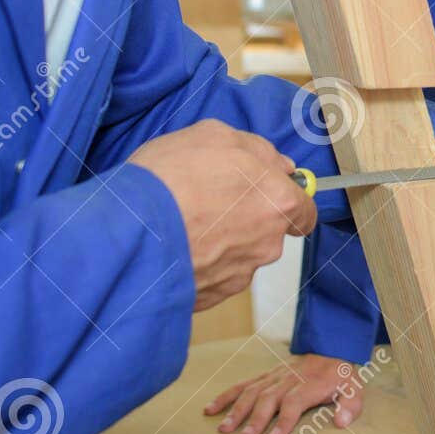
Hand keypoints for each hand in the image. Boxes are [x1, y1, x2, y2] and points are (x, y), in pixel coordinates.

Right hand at [128, 119, 315, 311]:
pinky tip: (175, 244)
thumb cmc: (172, 179)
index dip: (287, 201)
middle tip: (210, 200)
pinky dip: (200, 261)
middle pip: (269, 232)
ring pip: (239, 254)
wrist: (129, 233)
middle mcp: (267, 244)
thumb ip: (258, 149)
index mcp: (278, 203)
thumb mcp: (215, 136)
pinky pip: (213, 275)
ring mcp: (239, 275)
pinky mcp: (210, 297)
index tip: (266, 193)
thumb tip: (279, 165)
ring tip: (185, 221)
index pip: (305, 212)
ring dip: (220, 240)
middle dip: (247, 218)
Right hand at [204, 354, 363, 433]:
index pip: (294, 402)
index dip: (284, 420)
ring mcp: (274, 376)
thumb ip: (349, 406)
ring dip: (236, 410)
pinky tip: (210, 410)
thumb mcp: (354, 389)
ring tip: (223, 429)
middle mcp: (289, 379)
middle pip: (268, 398)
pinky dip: (225, 396)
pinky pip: (242, 385)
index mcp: (310, 384)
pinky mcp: (264, 376)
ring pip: (251, 392)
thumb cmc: (341, 377)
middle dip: (255, 419)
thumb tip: (341, 422)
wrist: (330, 347)